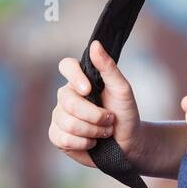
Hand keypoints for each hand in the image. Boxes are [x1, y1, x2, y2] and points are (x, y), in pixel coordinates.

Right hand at [49, 40, 143, 168]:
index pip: (66, 66)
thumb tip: (95, 44)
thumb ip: (108, 67)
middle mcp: (67, 96)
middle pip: (69, 101)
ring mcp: (59, 116)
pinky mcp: (57, 136)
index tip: (88, 89)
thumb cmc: (125, 113)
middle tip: (110, 119)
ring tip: (104, 131)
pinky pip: (63, 139)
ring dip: (93, 130)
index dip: (74, 76)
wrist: (128, 142)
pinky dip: (83, 143)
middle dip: (95, 115)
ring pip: (67, 123)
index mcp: (80, 80)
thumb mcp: (122, 89)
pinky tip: (92, 142)